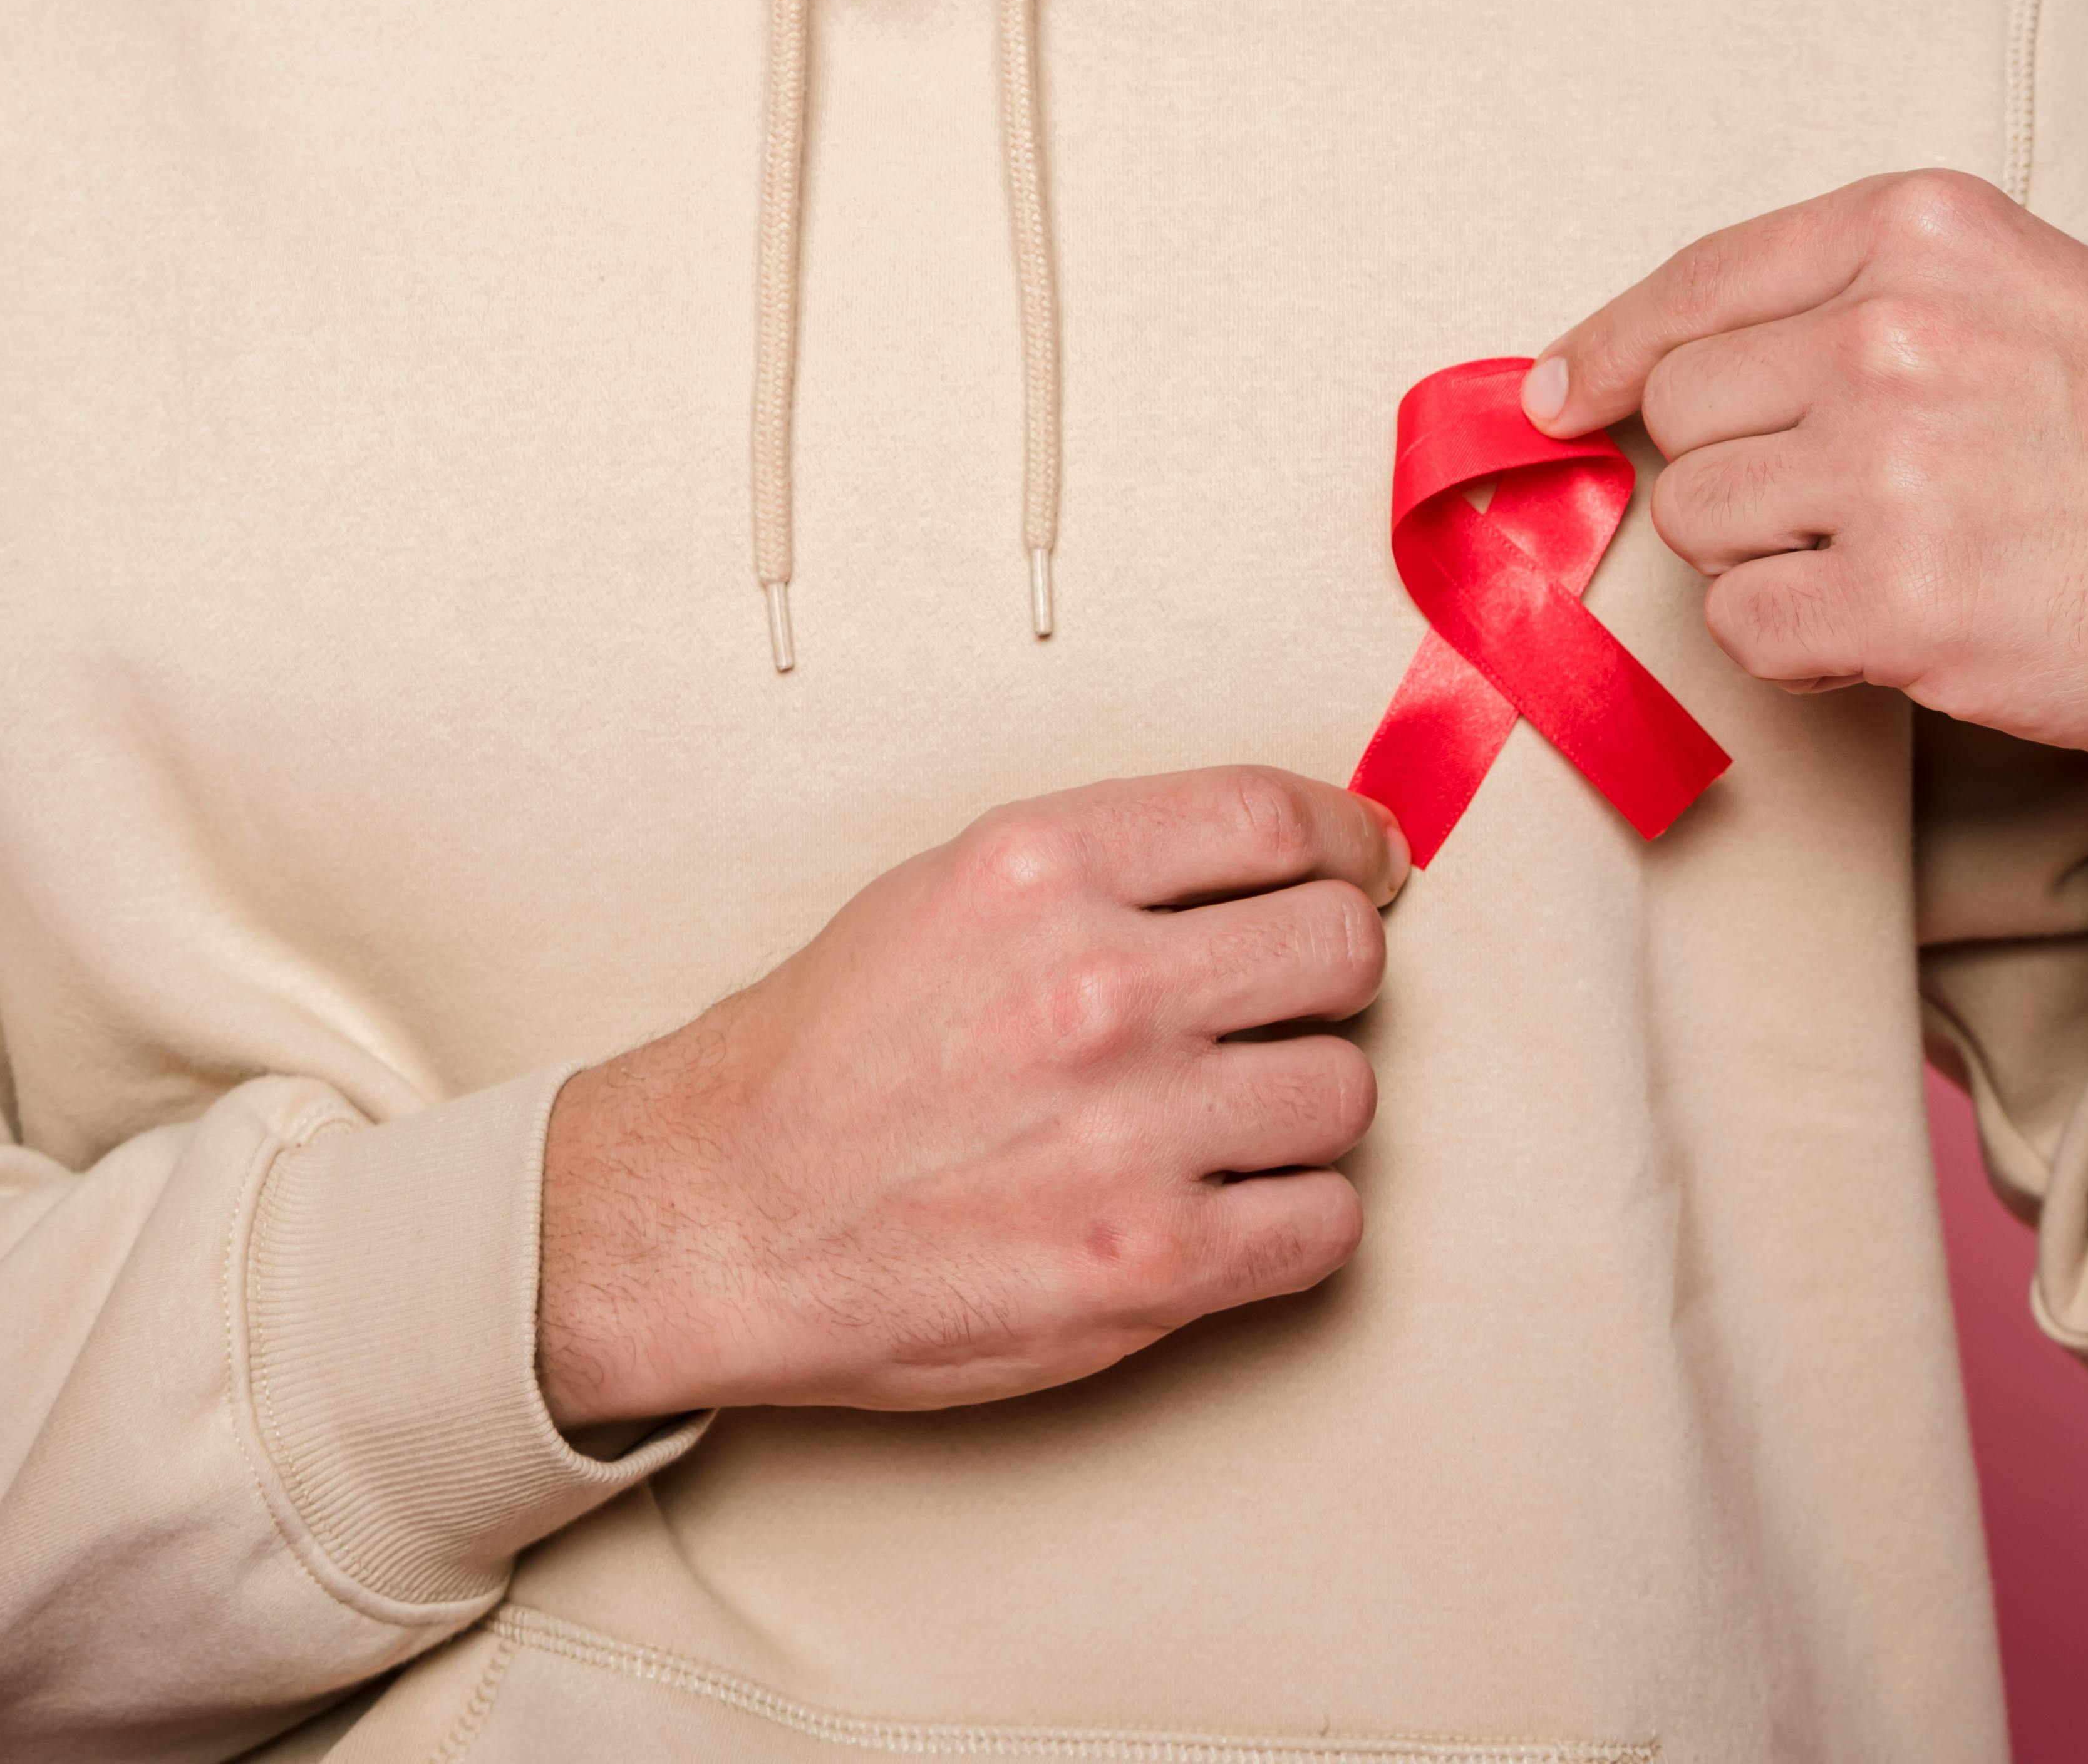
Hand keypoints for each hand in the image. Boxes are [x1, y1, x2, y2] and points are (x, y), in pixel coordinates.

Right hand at [537, 766, 1406, 1432]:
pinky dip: (1296, 1214)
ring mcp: (1131, 1134)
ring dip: (1307, 1100)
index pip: (1273, 816)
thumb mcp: (955, 886)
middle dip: (1333, 966)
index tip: (1362, 863)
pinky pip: (1325, 1224)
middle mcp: (1098, 987)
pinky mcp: (1148, 1271)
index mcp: (1043, 867)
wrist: (724, 1214)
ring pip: (1347, 1090)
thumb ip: (1117, 864)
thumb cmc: (835, 1053)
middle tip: (1293, 995)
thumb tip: (1289, 854)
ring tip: (1230, 1110)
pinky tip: (1229, 1198)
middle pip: (1340, 946)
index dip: (1344, 839)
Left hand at [1525, 171, 2087, 765]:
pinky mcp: (1903, 603)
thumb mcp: (2021, 288)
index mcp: (1919, 230)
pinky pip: (1745, 625)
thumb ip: (1856, 301)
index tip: (1557, 391)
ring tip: (1883, 560)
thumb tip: (1661, 366)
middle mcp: (1891, 332)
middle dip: (1730, 469)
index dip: (1607, 347)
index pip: (1697, 283)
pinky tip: (1883, 628)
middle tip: (1831, 501)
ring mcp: (1892, 468)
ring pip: (1701, 522)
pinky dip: (1793, 643)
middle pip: (1685, 412)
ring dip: (1766, 559)